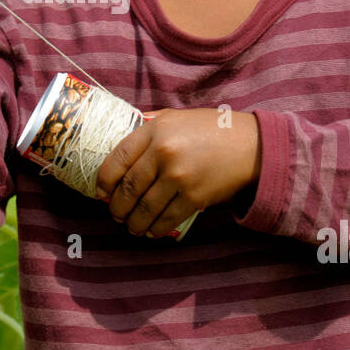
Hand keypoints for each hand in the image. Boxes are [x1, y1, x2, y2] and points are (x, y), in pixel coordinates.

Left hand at [95, 109, 260, 237]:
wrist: (249, 145)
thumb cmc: (209, 129)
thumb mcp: (174, 117)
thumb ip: (147, 125)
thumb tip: (119, 138)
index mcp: (154, 131)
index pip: (116, 159)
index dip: (103, 181)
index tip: (100, 192)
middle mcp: (163, 153)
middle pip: (127, 189)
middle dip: (117, 207)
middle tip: (115, 214)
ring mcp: (179, 177)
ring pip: (144, 209)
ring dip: (133, 223)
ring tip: (131, 227)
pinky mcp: (195, 197)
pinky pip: (166, 219)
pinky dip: (155, 229)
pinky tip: (151, 231)